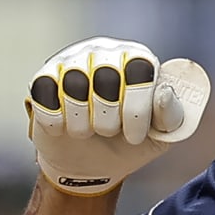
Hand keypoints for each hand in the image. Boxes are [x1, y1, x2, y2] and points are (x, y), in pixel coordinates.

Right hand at [25, 37, 209, 195]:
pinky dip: (56, 120)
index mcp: (139, 58)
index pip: (140, 69)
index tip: (134, 136)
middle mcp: (106, 51)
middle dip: (109, 118)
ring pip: (73, 84)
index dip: (136, 108)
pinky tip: (65, 128)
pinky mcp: (43, 77)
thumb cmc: (131, 141)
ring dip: (82, 122)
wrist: (92, 163)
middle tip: (109, 133)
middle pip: (106, 75)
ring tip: (89, 132)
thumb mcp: (161, 134)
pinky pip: (45, 92)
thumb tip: (163, 92)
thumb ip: (171, 114)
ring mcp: (73, 60)